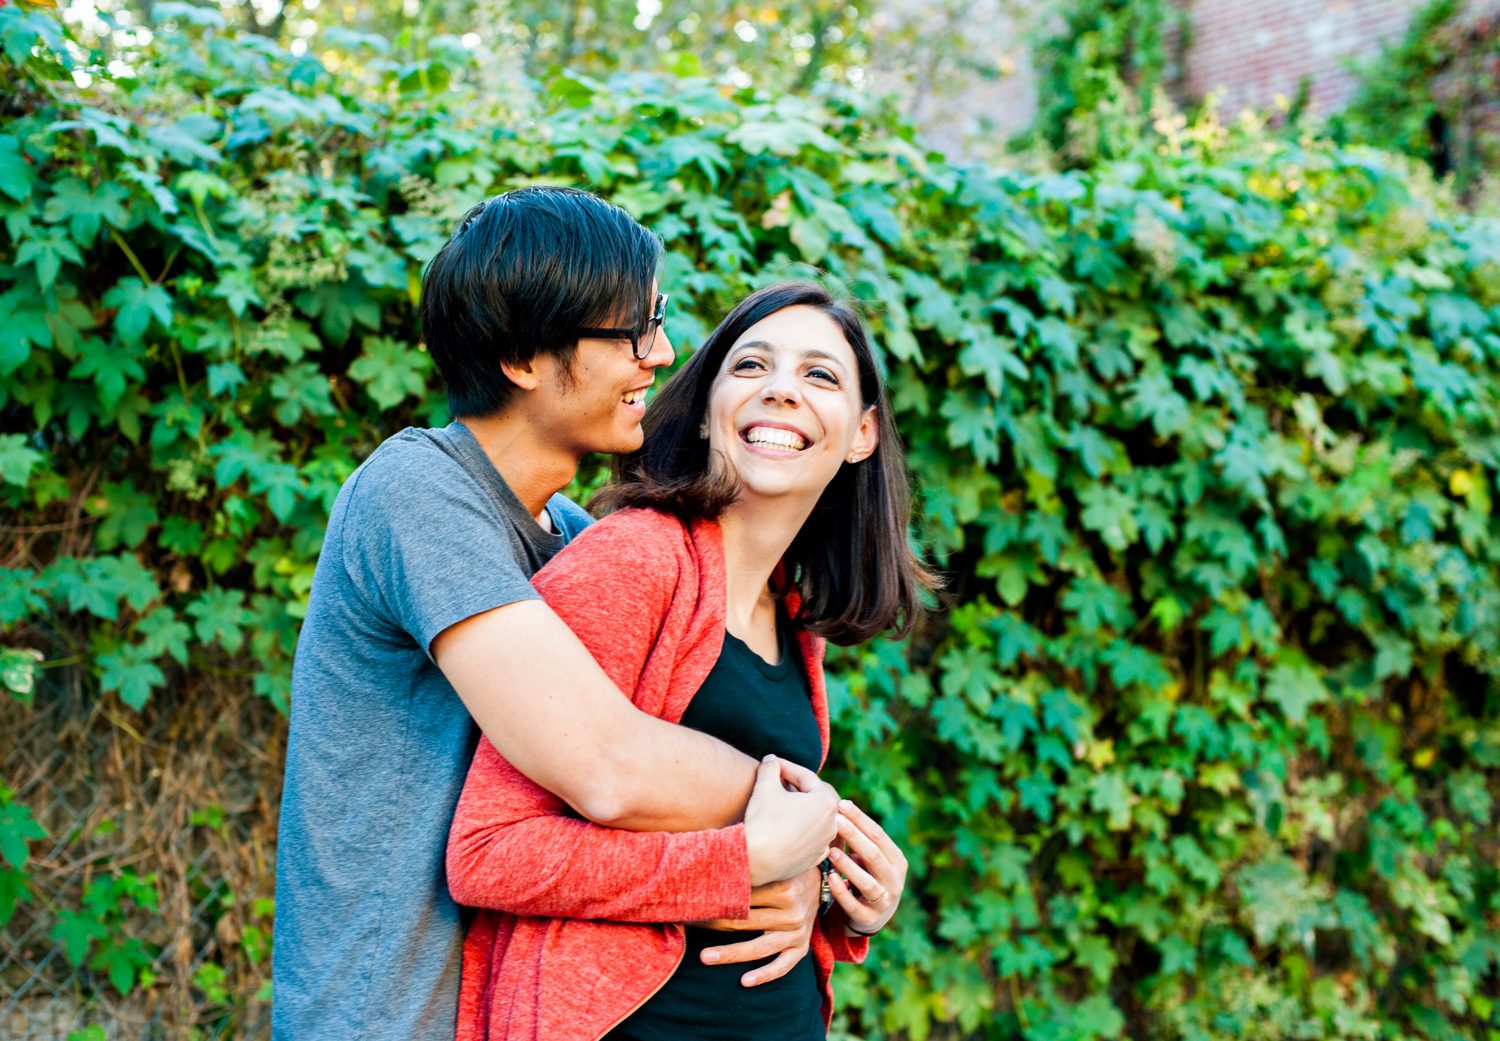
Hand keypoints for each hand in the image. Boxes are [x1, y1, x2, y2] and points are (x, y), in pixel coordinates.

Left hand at [693, 866, 820, 986]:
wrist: (825, 881)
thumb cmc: (788, 868)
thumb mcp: (774, 861)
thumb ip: (749, 862)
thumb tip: (711, 859)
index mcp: (783, 887)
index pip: (742, 896)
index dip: (715, 899)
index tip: (691, 903)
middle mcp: (791, 911)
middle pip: (745, 922)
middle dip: (714, 924)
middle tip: (688, 926)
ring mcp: (797, 932)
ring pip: (759, 947)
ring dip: (730, 953)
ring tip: (705, 957)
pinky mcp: (802, 948)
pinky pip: (783, 966)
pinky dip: (765, 975)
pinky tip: (744, 981)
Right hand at [743, 756, 838, 885]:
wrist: (756, 859)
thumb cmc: (764, 820)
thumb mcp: (765, 786)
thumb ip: (770, 767)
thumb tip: (771, 760)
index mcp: (826, 802)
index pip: (806, 777)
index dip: (786, 767)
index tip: (771, 763)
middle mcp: (832, 823)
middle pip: (815, 796)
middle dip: (797, 786)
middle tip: (779, 779)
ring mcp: (825, 843)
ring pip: (815, 817)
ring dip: (801, 807)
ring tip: (782, 801)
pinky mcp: (814, 858)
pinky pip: (811, 836)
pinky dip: (802, 828)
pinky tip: (787, 824)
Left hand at [827, 799, 905, 936]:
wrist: (873, 917)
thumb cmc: (868, 876)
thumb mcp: (870, 859)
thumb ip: (860, 840)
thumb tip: (838, 808)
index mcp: (896, 860)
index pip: (879, 835)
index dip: (860, 819)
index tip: (842, 804)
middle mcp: (894, 880)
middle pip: (874, 855)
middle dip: (854, 835)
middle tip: (835, 820)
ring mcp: (883, 901)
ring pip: (867, 882)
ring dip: (848, 865)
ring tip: (831, 851)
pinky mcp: (869, 919)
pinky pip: (854, 905)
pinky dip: (842, 892)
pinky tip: (831, 878)